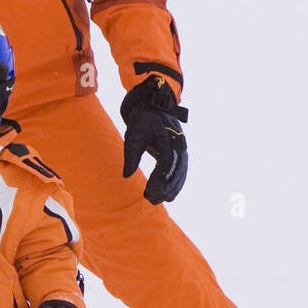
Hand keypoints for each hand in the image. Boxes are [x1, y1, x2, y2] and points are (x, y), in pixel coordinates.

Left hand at [120, 75, 188, 203]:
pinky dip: (176, 184)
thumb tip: (126, 175)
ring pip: (180, 174)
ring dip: (171, 189)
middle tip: (150, 199)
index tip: (148, 193)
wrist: (155, 107)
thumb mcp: (134, 135)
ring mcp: (181, 149)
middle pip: (176, 172)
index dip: (158, 181)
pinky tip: (168, 195)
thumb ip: (131, 155)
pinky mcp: (179, 153)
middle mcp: (179, 146)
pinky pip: (181, 171)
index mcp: (169, 140)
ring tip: (157, 200)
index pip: (166, 165)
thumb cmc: (143, 120)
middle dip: (164, 188)